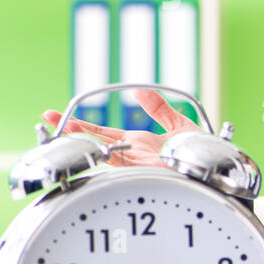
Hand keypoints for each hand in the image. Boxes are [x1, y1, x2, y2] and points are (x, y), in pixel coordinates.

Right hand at [40, 89, 201, 168]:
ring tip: (61, 128)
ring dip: (83, 141)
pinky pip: (119, 163)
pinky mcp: (146, 171)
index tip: (62, 114)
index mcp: (139, 143)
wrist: (215, 167)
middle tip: (48, 117)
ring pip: (102, 152)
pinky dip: (103, 154)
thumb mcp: (179, 124)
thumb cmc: (200, 152)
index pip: (103, 133)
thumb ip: (159, 109)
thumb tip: (139, 91)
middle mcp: (133, 154)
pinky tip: (88, 145)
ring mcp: (137, 164)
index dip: (83, 124)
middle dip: (72, 130)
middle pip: (96, 141)